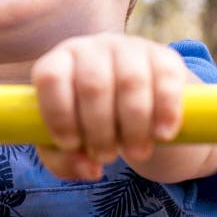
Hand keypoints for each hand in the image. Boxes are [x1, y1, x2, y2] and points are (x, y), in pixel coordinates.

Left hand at [30, 33, 188, 180]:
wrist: (139, 104)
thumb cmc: (90, 122)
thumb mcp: (70, 141)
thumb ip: (65, 160)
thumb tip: (88, 169)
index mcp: (59, 62)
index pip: (50, 77)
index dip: (58, 114)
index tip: (71, 144)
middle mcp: (91, 48)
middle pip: (92, 86)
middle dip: (99, 130)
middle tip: (105, 157)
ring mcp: (129, 48)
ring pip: (130, 82)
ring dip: (133, 127)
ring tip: (135, 153)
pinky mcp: (165, 57)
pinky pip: (166, 80)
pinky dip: (165, 112)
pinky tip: (161, 135)